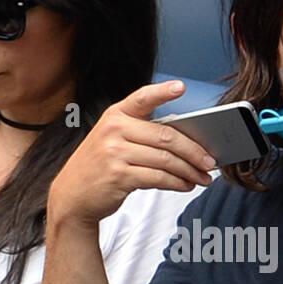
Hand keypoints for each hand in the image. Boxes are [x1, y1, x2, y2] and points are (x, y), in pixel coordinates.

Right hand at [47, 81, 215, 227]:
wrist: (72, 196)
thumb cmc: (99, 167)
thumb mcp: (111, 140)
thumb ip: (139, 132)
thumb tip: (181, 135)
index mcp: (114, 116)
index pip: (142, 98)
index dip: (162, 92)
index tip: (180, 87)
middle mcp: (114, 130)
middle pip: (166, 137)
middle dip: (193, 151)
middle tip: (209, 161)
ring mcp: (115, 153)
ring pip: (165, 160)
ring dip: (189, 171)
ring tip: (202, 177)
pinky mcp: (119, 176)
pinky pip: (158, 178)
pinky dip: (177, 183)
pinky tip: (185, 185)